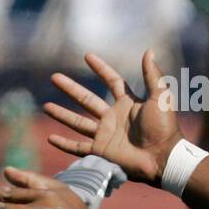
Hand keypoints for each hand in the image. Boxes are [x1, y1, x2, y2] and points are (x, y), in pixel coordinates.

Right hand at [44, 50, 183, 186]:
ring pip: (78, 122)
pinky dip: (64, 144)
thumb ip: (152, 75)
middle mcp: (113, 117)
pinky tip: (50, 138)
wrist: (161, 157)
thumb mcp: (160, 97)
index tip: (87, 56)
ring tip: (45, 106)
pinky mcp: (100, 151)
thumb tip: (149, 51)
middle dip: (70, 88)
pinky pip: (77, 147)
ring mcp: (105, 134)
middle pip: (86, 99)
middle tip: (54, 77)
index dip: (100, 68)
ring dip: (62, 114)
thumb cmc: (163, 128)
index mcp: (127, 103)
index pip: (111, 81)